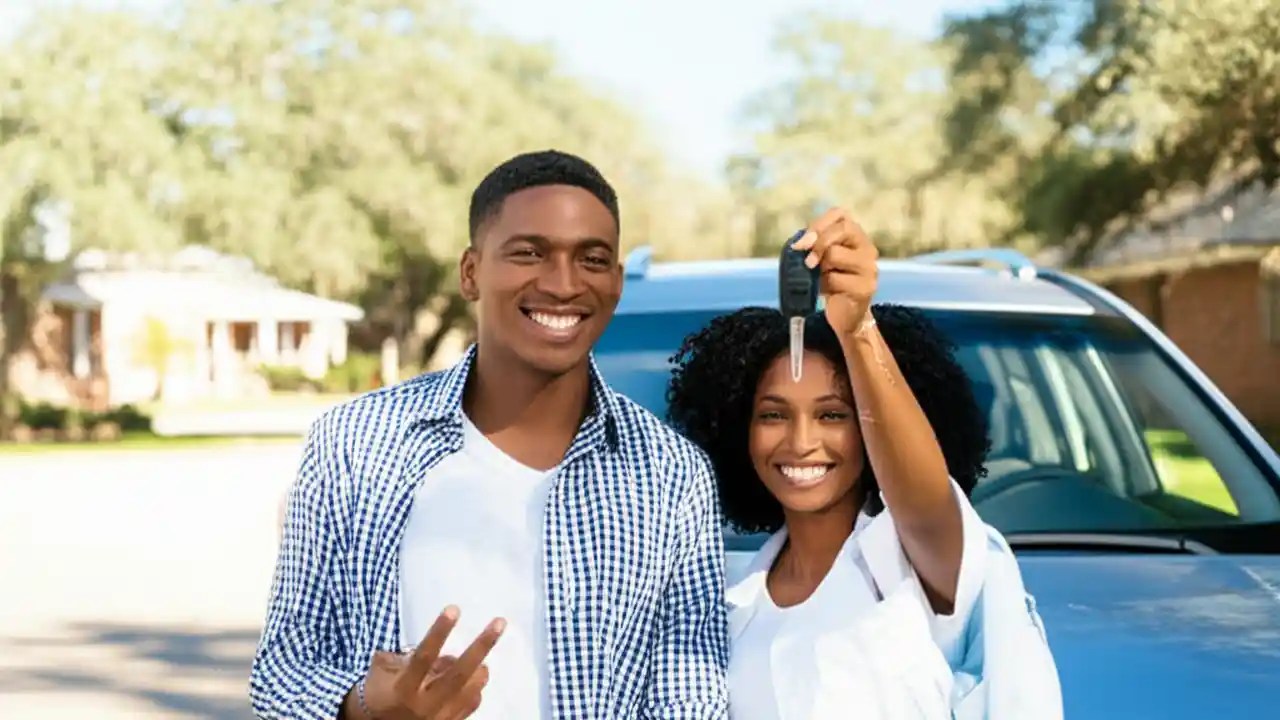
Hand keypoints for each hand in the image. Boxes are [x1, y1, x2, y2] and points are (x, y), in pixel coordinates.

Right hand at [361, 606, 504, 719]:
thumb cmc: (378, 694)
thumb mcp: (380, 671)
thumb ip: (404, 657)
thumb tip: (436, 651)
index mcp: (404, 688)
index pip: (424, 656)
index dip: (439, 632)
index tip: (454, 608)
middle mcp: (424, 705)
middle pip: (458, 674)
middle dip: (481, 647)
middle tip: (499, 623)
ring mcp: (439, 718)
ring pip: (471, 691)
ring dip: (479, 670)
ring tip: (481, 661)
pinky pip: (471, 705)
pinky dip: (475, 689)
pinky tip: (472, 680)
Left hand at [791, 207, 878, 337]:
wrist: (846, 316)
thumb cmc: (831, 283)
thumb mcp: (820, 260)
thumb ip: (813, 246)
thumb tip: (800, 243)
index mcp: (856, 236)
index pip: (840, 214)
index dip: (819, 224)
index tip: (802, 241)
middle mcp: (867, 248)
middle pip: (843, 229)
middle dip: (818, 242)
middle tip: (806, 260)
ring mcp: (869, 268)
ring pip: (835, 254)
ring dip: (820, 268)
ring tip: (821, 279)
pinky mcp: (865, 288)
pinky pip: (835, 279)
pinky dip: (823, 286)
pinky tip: (827, 292)